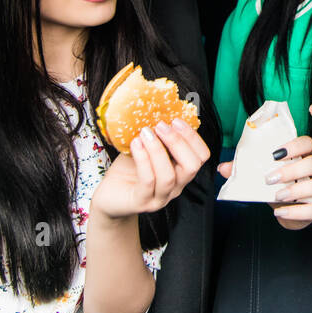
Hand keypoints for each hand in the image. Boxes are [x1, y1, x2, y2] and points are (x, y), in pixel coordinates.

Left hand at [94, 119, 209, 218]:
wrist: (110, 196)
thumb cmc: (128, 171)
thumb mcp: (146, 148)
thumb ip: (157, 136)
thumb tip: (159, 110)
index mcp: (181, 171)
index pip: (201, 156)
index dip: (193, 137)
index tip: (176, 120)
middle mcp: (175, 186)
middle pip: (192, 166)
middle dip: (178, 142)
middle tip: (161, 126)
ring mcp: (160, 197)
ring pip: (169, 176)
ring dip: (158, 150)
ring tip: (145, 133)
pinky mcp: (142, 202)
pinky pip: (148, 181)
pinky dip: (143, 159)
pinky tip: (136, 144)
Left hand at [215, 132, 311, 230]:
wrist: (286, 211)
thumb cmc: (277, 187)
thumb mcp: (262, 176)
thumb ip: (245, 170)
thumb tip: (223, 168)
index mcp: (302, 156)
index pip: (307, 143)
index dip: (295, 146)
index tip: (276, 154)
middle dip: (292, 170)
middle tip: (270, 178)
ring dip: (297, 190)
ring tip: (277, 195)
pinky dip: (296, 211)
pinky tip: (280, 211)